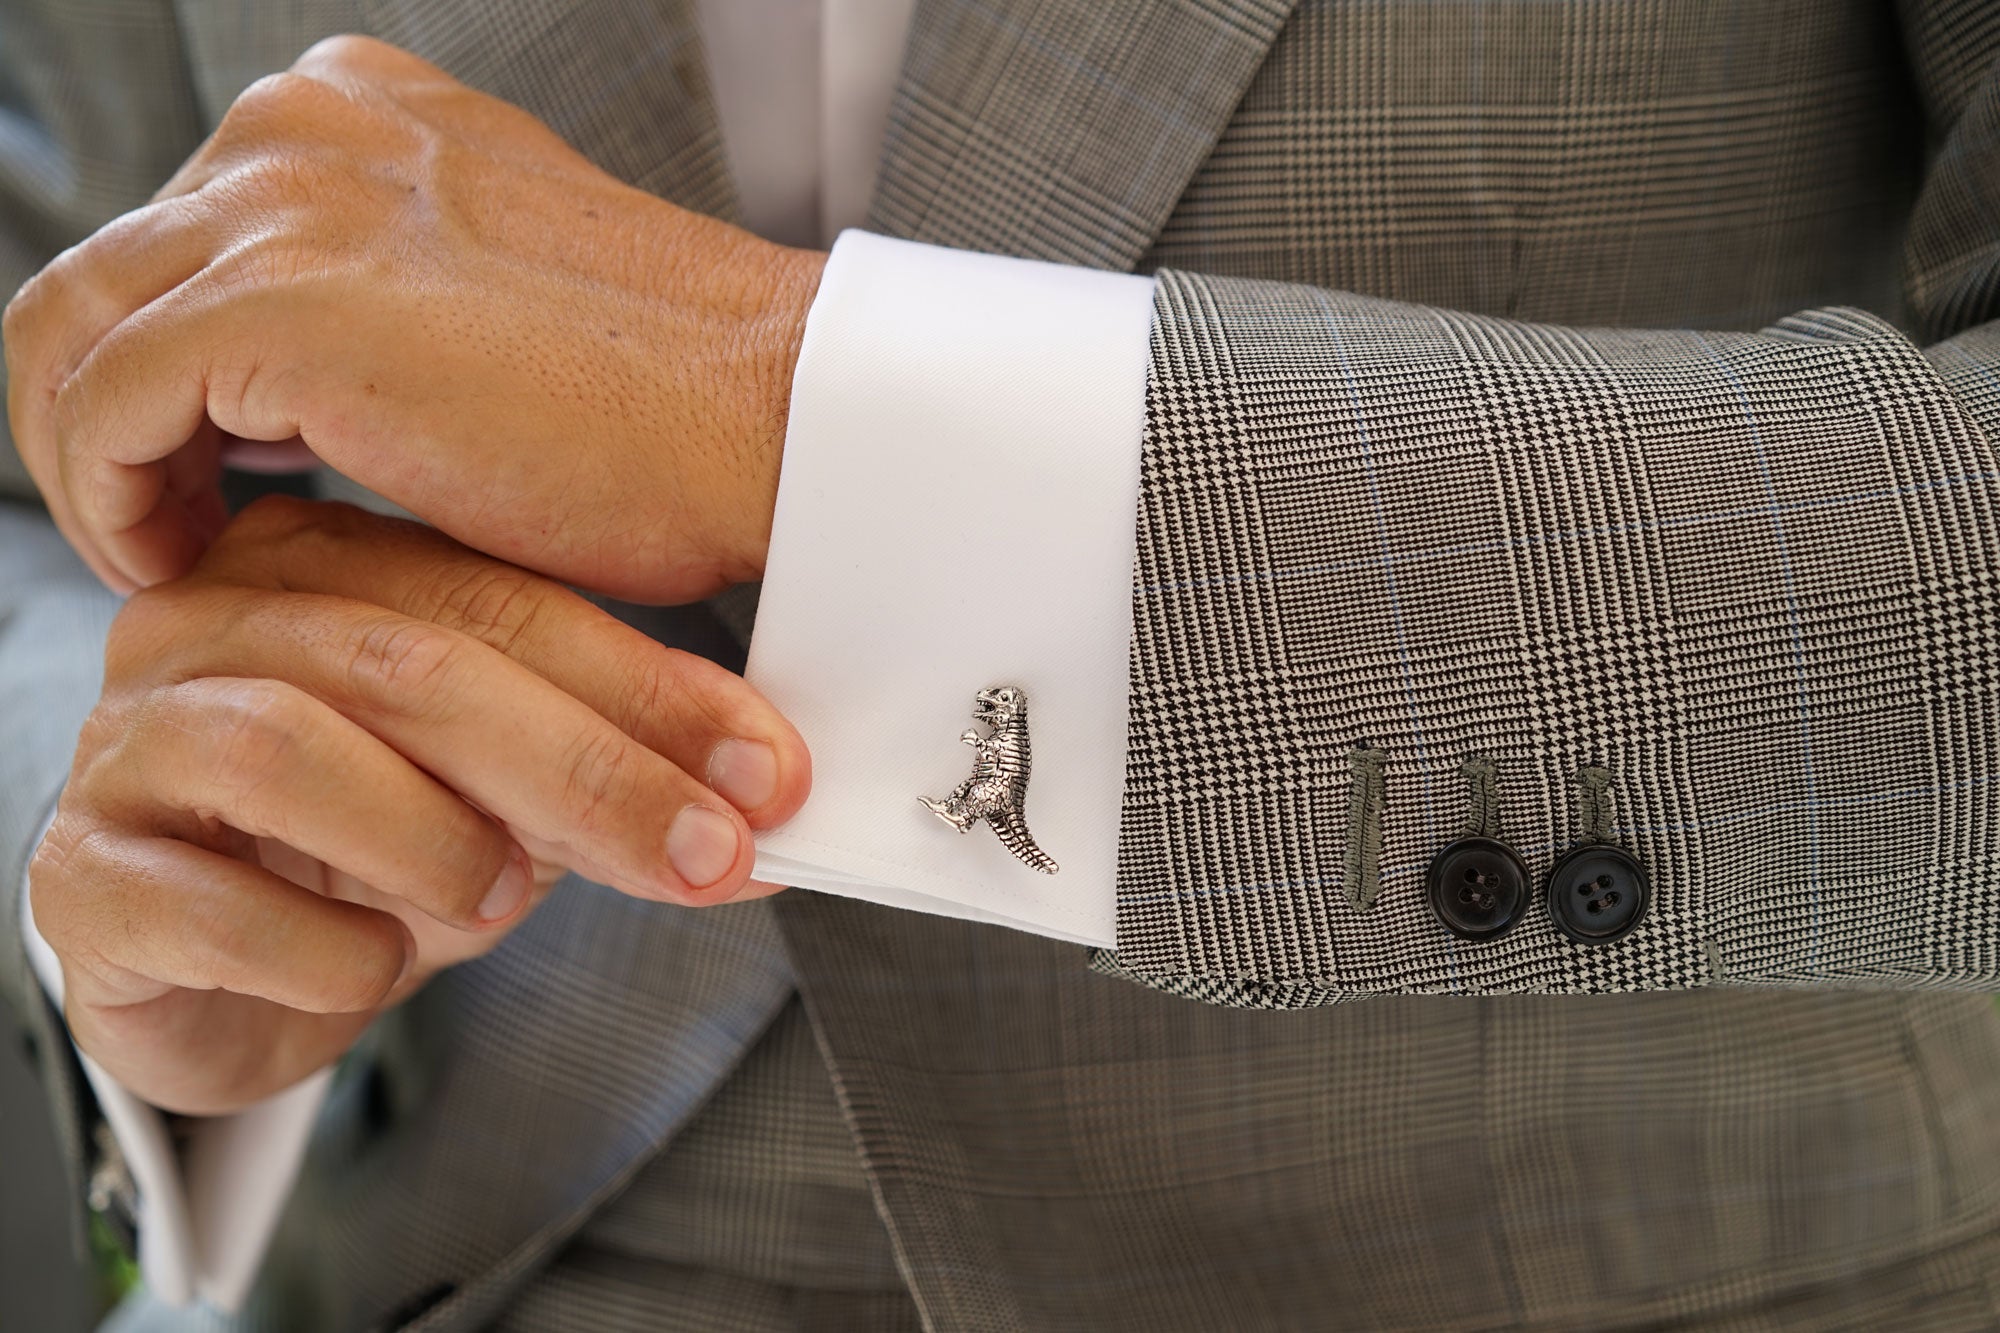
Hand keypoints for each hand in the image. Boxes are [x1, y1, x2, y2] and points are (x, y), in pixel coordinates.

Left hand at [2, 35, 822, 599]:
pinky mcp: (282, 304)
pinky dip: (112, 500)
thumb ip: (377, 305)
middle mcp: (309, 122)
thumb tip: (277, 406)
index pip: (172, 231)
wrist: (775, 428)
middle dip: (105, 415)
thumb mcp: (492, 311)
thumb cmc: (670, 409)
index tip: (209, 476)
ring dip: (92, 462)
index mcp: (363, 109)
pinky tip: (181, 562)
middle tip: (165, 523)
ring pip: (67, 330)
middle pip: (98, 271)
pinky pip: (99, 403)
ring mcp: (290, 199)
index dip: (160, 369)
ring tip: (166, 554)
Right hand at [28, 497, 809, 1114]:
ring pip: (288, 745)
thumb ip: (618, 781)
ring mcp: (127, 744)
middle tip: (702, 853)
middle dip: (588, 770)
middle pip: (411, 663)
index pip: (503, 605)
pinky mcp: (77, 875)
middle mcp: (209, 628)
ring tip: (499, 899)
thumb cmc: (371, 859)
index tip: (766, 773)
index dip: (649, 693)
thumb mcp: (512, 802)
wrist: (228, 976)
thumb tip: (768, 815)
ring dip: (432, 839)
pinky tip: (371, 968)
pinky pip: (200, 897)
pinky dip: (319, 948)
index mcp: (323, 572)